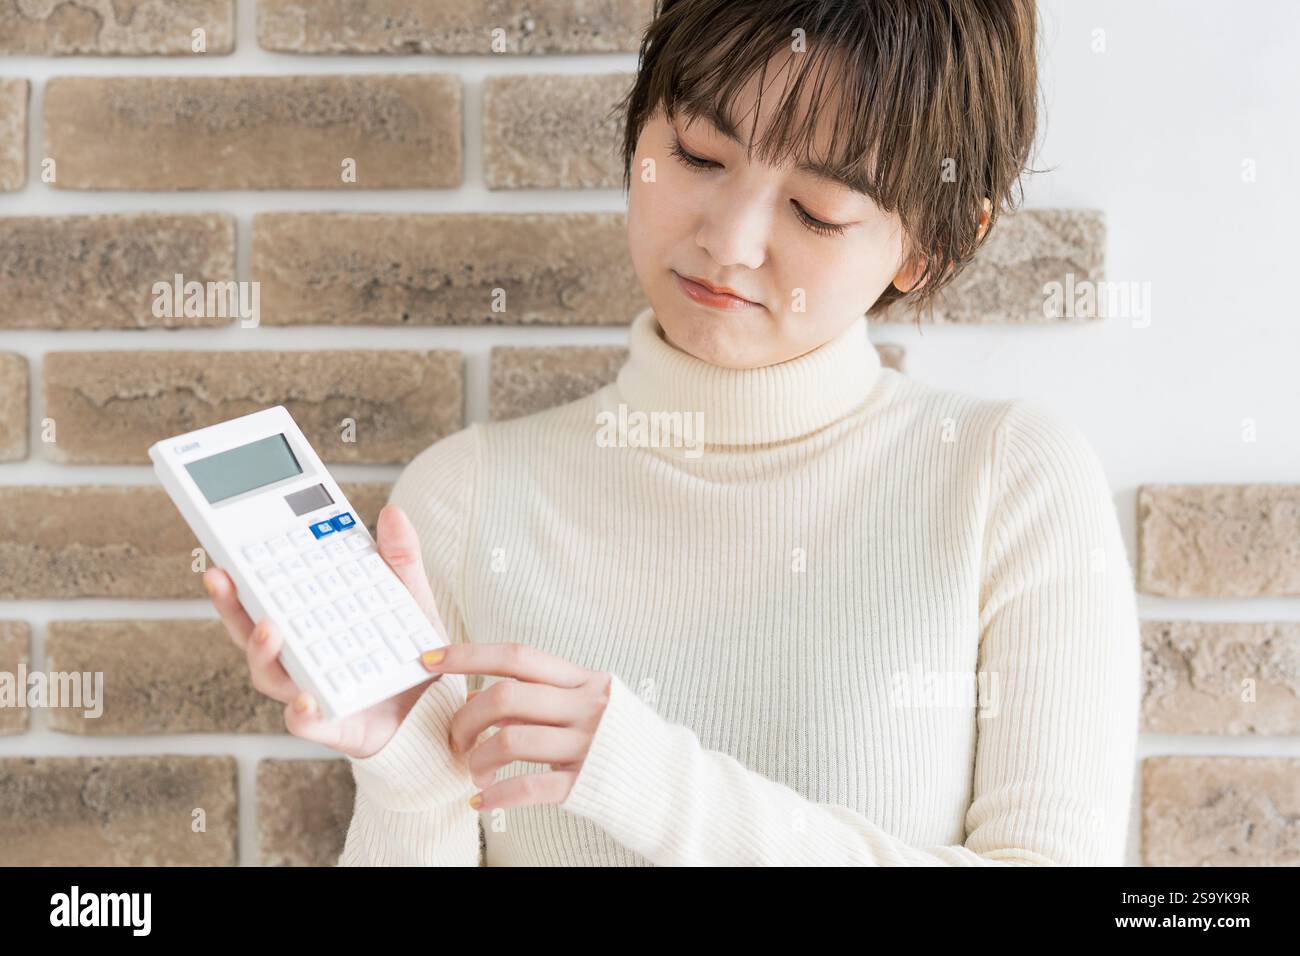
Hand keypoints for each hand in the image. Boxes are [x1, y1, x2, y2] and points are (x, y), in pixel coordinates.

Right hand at [203, 504, 448, 758]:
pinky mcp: (330, 726)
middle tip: (222, 574)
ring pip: (269, 674)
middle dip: (230, 603)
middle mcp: (300, 655)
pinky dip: (300, 712)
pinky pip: (304, 722)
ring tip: (271, 628)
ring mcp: (309, 690)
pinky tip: (306, 698)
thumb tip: (393, 513)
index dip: (241, 573)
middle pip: (251, 629)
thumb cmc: (408, 653)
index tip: (225, 545)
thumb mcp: (409, 598)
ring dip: (262, 651)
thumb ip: (399, 559)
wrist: (436, 708)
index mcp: (310, 621)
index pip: (266, 595)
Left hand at [420, 644, 611, 809]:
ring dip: (479, 759)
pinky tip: (482, 803)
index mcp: (585, 680)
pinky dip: (497, 796)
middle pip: (506, 697)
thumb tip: (482, 695)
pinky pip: (529, 786)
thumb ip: (545, 697)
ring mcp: (588, 744)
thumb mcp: (591, 705)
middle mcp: (587, 706)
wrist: (672, 784)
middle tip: (456, 740)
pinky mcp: (587, 783)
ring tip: (475, 774)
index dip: (470, 655)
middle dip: (466, 718)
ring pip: (511, 740)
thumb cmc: (623, 741)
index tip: (431, 660)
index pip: (519, 656)